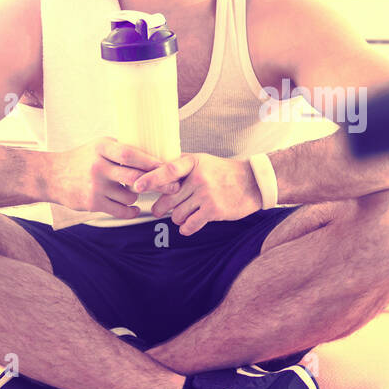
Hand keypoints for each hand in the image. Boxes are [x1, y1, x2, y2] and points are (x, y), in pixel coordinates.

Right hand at [44, 137, 181, 218]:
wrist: (50, 176)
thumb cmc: (80, 160)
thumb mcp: (97, 147)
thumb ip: (120, 149)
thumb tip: (154, 153)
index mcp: (102, 148)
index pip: (131, 154)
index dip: (151, 161)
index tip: (169, 166)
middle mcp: (98, 166)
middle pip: (135, 176)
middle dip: (158, 183)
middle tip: (173, 187)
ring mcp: (95, 186)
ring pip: (130, 195)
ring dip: (137, 195)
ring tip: (134, 191)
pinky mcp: (92, 203)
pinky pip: (120, 210)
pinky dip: (131, 210)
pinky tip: (133, 207)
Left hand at [133, 152, 262, 234]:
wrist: (252, 182)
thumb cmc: (224, 172)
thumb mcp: (203, 160)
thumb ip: (182, 164)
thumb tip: (155, 169)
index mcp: (194, 163)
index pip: (168, 170)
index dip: (151, 179)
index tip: (137, 185)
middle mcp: (199, 178)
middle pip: (168, 199)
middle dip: (160, 208)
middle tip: (158, 210)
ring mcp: (207, 195)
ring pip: (177, 214)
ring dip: (176, 218)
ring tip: (182, 215)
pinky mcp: (214, 211)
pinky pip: (190, 225)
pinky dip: (186, 228)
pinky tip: (187, 226)